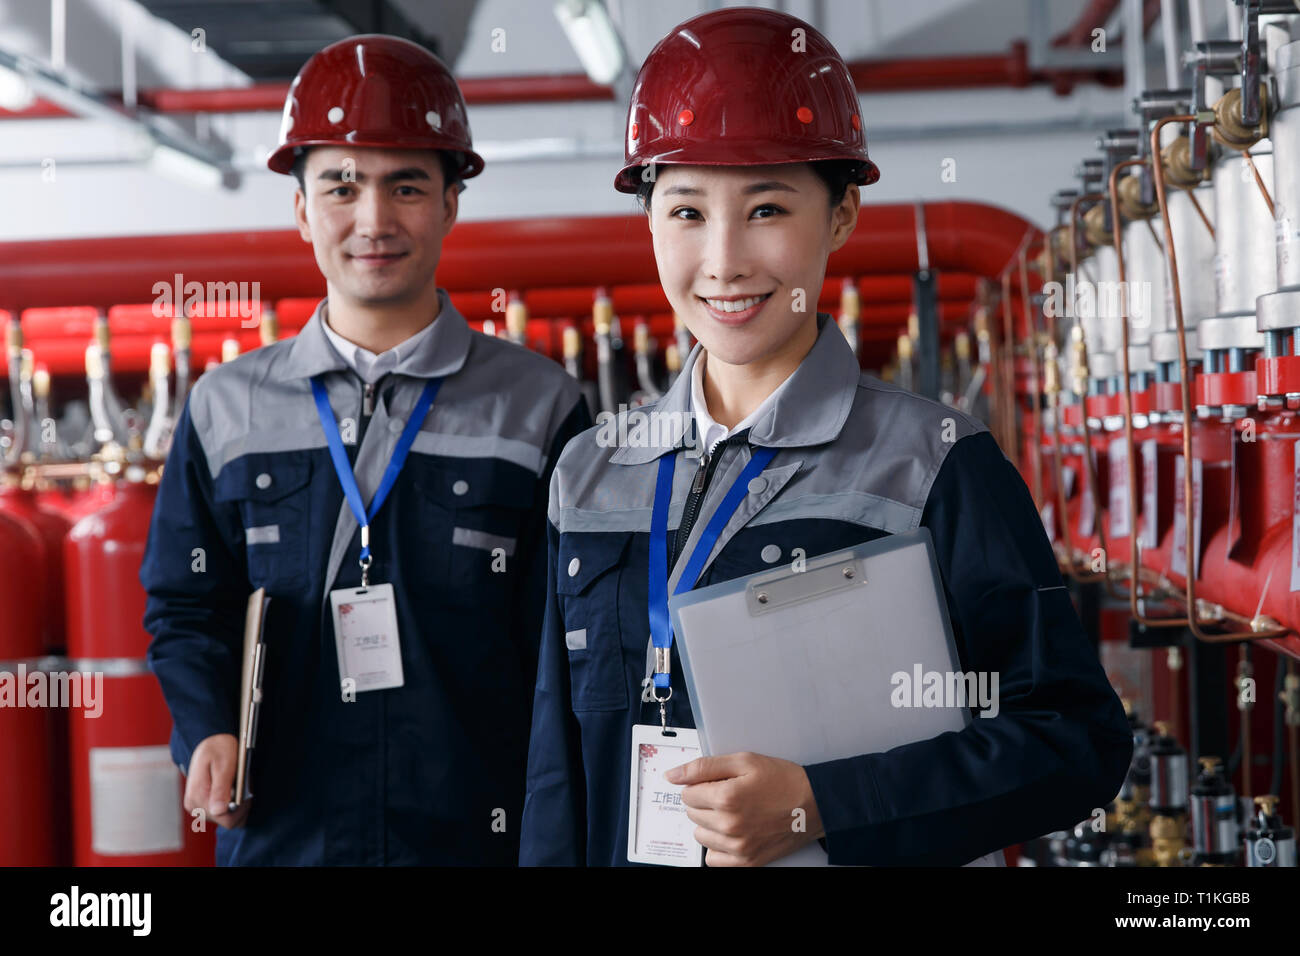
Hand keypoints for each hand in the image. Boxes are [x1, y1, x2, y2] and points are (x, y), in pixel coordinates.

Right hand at [183, 734, 251, 829]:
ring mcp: (197, 807)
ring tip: (239, 786)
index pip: (225, 818)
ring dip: (237, 806)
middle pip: (226, 821)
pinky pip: (223, 813)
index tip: (247, 792)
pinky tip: (234, 790)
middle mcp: (194, 805)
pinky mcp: (202, 805)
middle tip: (245, 786)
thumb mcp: (224, 764)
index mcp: (198, 796)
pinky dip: (232, 805)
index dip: (241, 808)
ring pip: (225, 818)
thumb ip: (221, 788)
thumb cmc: (219, 749)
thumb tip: (219, 811)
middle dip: (240, 806)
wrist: (210, 741)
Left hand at [665, 752, 823, 866]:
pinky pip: (713, 859)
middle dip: (705, 802)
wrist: (814, 805)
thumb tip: (672, 775)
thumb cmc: (782, 780)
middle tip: (729, 795)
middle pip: (691, 813)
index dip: (700, 784)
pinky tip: (732, 833)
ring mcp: (738, 847)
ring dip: (710, 823)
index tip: (717, 783)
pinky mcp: (747, 861)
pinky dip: (718, 846)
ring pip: (700, 835)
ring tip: (733, 813)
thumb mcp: (744, 761)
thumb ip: (703, 767)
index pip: (687, 793)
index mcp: (727, 797)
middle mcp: (730, 825)